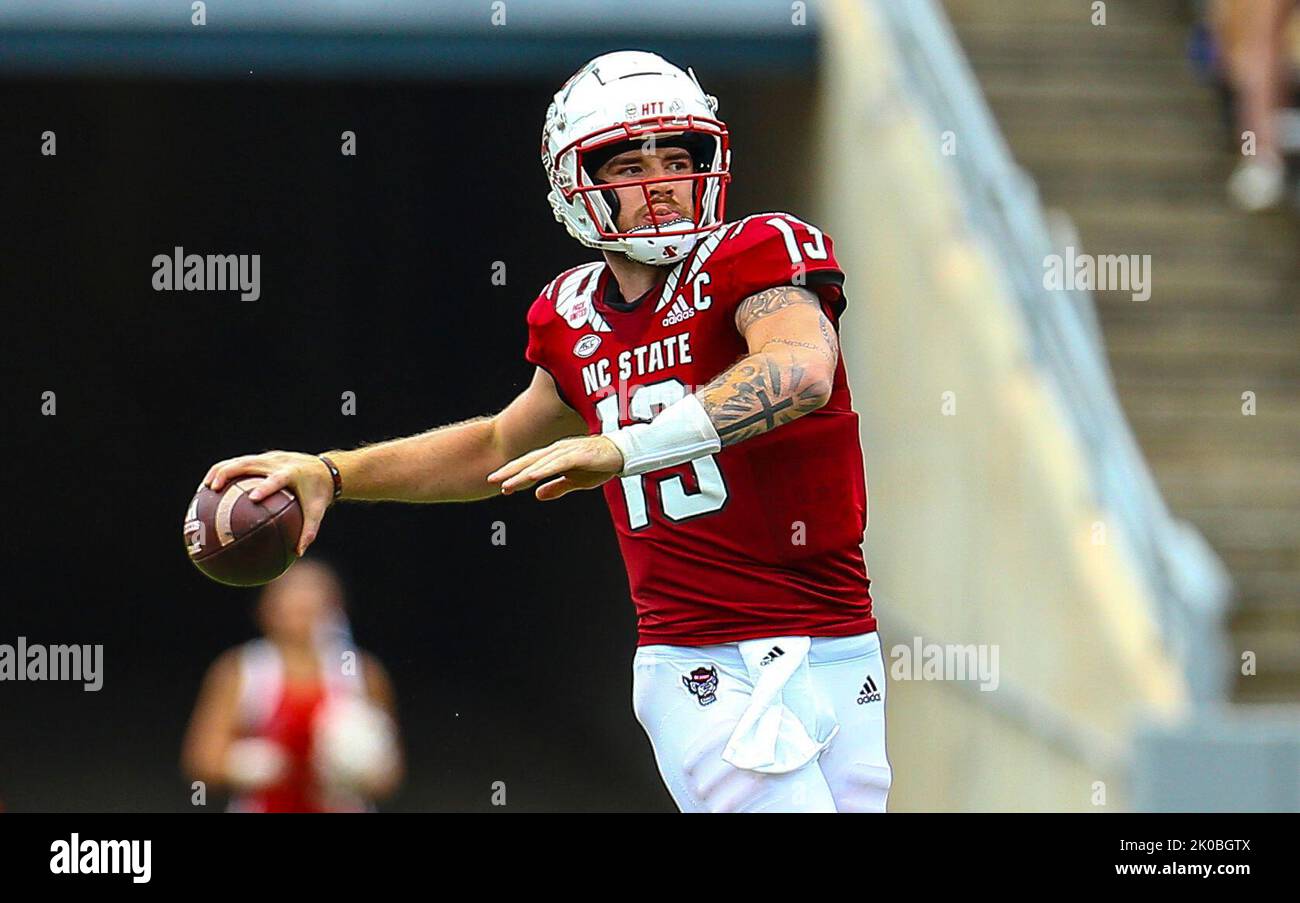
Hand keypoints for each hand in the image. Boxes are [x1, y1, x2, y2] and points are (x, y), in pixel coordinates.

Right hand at [203, 450, 334, 554]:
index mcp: (292, 474)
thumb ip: (308, 531)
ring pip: (240, 460)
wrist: (327, 469)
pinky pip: (241, 463)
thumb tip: (298, 553)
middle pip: (249, 463)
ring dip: (220, 470)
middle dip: (229, 473)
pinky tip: (212, 487)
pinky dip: (225, 472)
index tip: (253, 498)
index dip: (265, 487)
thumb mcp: (317, 512)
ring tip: (205, 487)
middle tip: (213, 488)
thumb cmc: (320, 493)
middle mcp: (277, 462)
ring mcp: (269, 458)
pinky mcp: (264, 458)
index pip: (276, 479)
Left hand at [487, 435, 623, 499]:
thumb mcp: (575, 481)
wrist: (622, 455)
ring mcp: (567, 451)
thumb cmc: (600, 465)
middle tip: (492, 479)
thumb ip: (556, 487)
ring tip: (508, 483)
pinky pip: (557, 464)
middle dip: (510, 471)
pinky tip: (532, 477)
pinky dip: (543, 470)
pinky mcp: (577, 454)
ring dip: (522, 474)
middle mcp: (557, 451)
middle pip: (529, 461)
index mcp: (555, 456)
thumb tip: (537, 495)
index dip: (514, 473)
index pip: (530, 464)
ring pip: (539, 464)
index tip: (499, 483)